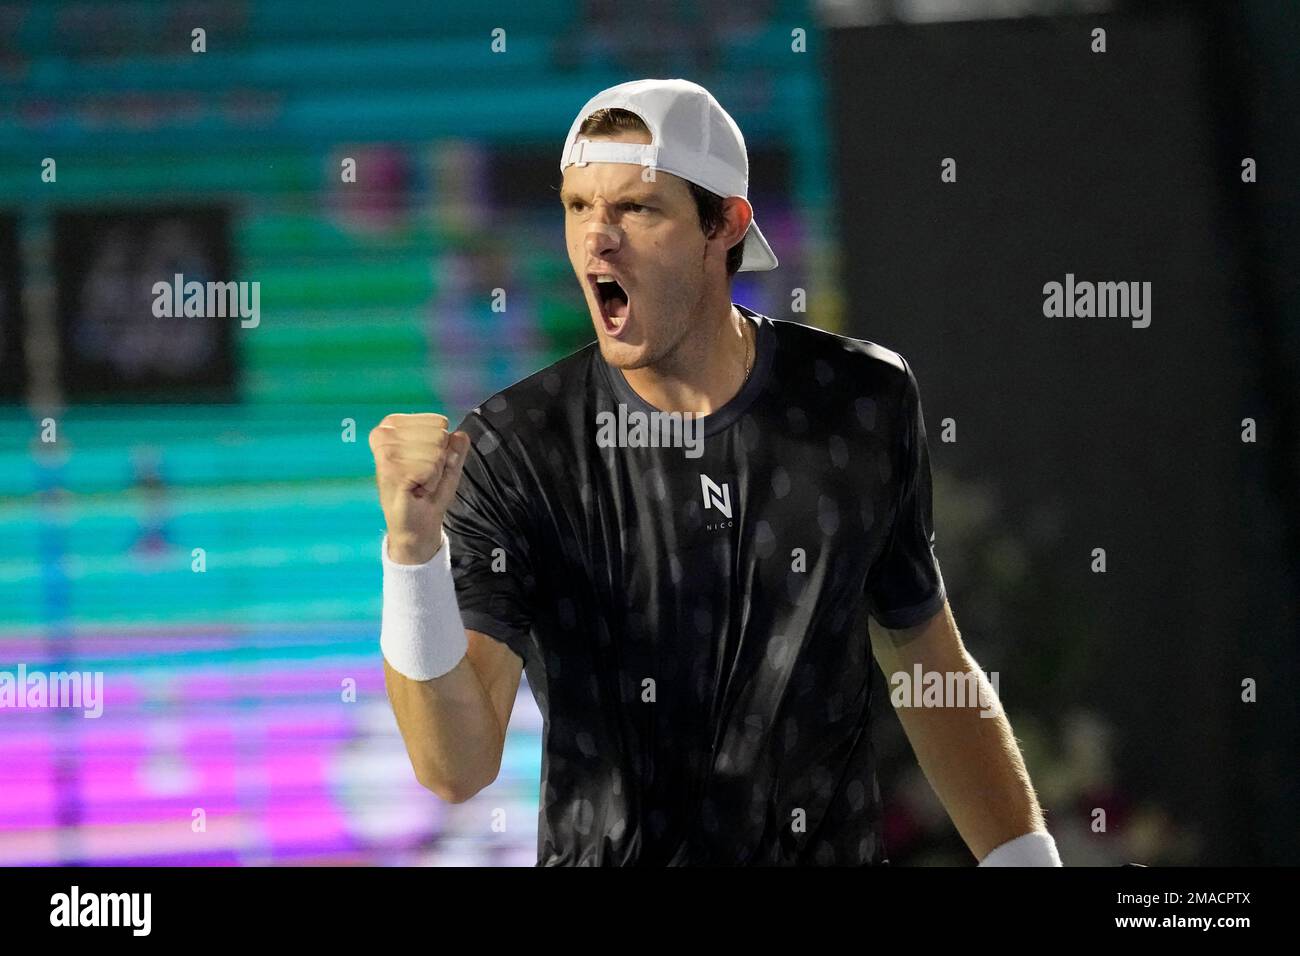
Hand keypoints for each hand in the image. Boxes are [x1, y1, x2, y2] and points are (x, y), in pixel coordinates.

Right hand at [369, 413, 470, 563]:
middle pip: (438, 434)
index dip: (442, 446)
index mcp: (395, 426)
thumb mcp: (448, 466)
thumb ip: (456, 448)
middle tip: (423, 475)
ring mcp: (385, 452)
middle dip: (439, 460)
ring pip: (435, 450)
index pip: (438, 421)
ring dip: (435, 472)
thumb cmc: (428, 493)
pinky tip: (417, 489)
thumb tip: (461, 434)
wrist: (417, 524)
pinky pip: (430, 467)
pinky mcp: (390, 470)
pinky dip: (431, 481)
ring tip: (420, 482)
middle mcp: (384, 435)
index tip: (427, 464)